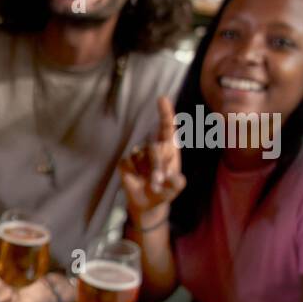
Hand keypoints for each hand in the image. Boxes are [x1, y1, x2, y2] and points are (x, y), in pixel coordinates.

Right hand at [119, 96, 184, 219]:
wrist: (148, 202)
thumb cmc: (165, 190)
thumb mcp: (175, 187)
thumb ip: (176, 182)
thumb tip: (171, 176)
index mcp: (169, 148)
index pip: (167, 126)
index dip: (165, 112)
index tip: (162, 98)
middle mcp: (153, 147)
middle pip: (154, 148)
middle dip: (156, 166)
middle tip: (158, 182)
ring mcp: (138, 154)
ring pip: (140, 157)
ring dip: (146, 173)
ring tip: (152, 185)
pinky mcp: (125, 162)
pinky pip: (128, 163)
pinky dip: (133, 174)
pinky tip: (137, 180)